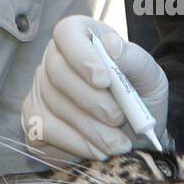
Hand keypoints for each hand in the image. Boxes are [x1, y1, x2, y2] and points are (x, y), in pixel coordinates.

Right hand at [20, 15, 169, 160]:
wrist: (136, 136)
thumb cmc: (141, 99)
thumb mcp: (150, 78)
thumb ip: (135, 60)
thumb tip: (111, 45)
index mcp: (83, 37)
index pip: (67, 32)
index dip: (81, 55)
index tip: (104, 80)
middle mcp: (55, 59)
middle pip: (57, 72)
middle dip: (92, 101)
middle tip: (119, 118)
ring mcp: (40, 90)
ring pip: (52, 105)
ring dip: (90, 129)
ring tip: (118, 142)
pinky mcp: (33, 121)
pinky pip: (44, 131)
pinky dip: (76, 145)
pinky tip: (99, 151)